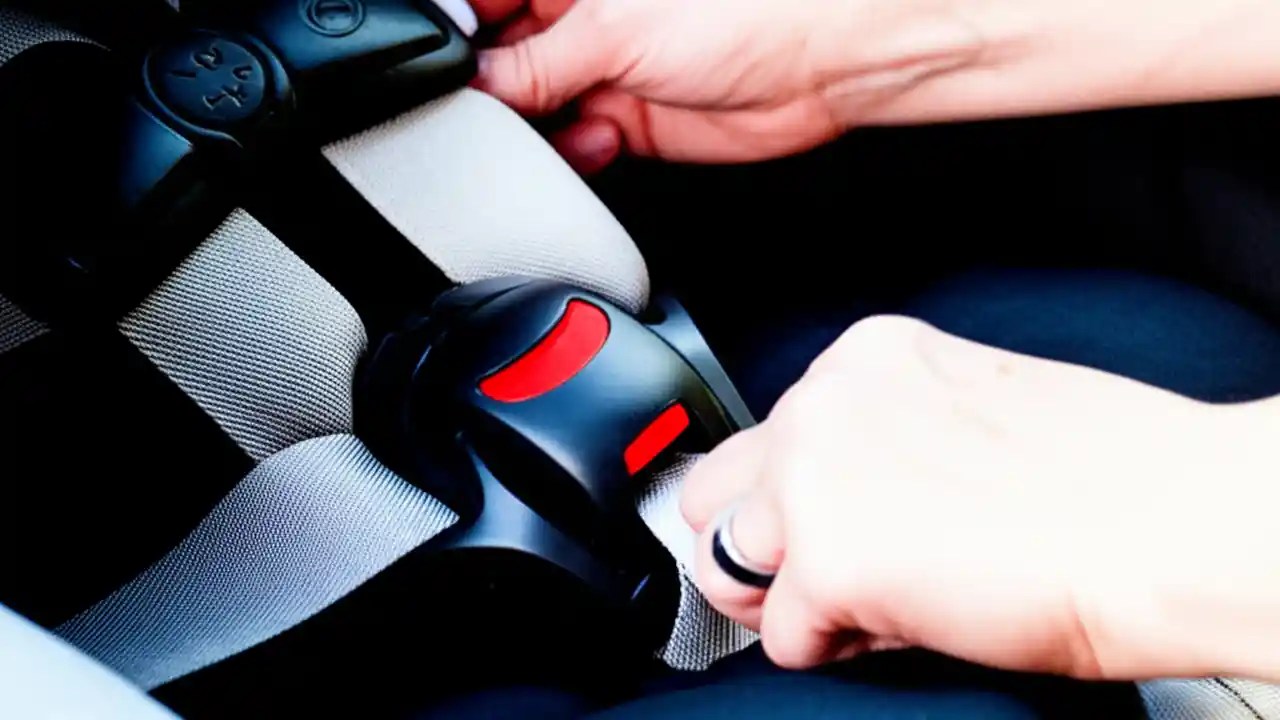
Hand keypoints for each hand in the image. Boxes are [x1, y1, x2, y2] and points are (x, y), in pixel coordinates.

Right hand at [468, 0, 983, 172]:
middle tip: (491, 109)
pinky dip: (574, 151)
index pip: (480, 4)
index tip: (440, 66)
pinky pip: (572, 143)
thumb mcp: (608, 29)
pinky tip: (598, 138)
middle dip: (489, 87)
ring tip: (553, 123)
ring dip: (531, 127)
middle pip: (498, 57)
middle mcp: (576, 18)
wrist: (820, 63)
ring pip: (531, 107)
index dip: (458, 35)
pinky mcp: (624, 117)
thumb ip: (530, 64)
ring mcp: (600, 67)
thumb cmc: (737, 9)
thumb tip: (469, 86)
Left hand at [681, 316, 1279, 679]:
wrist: (1166, 523)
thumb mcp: (965, 412)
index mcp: (864, 358)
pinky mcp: (829, 559)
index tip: (847, 522)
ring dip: (787, 596)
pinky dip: (832, 648)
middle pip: (713, 492)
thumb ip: (884, 438)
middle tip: (821, 579)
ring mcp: (814, 477)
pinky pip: (781, 636)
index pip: (770, 434)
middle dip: (757, 544)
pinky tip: (903, 626)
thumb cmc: (1105, 477)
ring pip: (725, 560)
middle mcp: (823, 403)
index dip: (799, 497)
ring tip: (871, 604)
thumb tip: (846, 501)